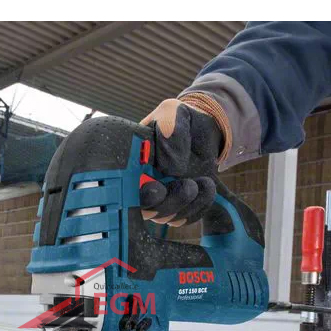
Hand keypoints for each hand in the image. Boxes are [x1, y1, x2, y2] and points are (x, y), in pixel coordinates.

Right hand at [139, 99, 221, 225]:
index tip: (156, 188)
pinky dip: (198, 207)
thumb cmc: (183, 119)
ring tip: (204, 182)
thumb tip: (171, 165)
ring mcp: (159, 197)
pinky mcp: (178, 205)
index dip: (137, 194)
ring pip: (164, 217)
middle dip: (164, 205)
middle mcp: (141, 183)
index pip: (123, 187)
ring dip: (186, 204)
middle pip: (143, 210)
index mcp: (131, 162)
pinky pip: (184, 218)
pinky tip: (207, 187)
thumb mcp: (174, 112)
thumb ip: (171, 130)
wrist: (204, 130)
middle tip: (188, 186)